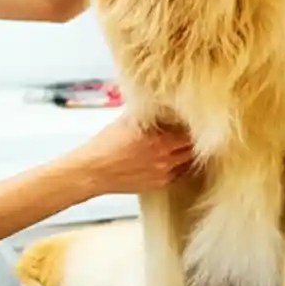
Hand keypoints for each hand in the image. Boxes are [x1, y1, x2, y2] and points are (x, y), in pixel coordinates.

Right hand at [66, 113, 195, 195]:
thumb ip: (146, 111)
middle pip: (191, 148)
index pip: (189, 132)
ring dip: (186, 152)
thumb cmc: (105, 145)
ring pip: (187, 162)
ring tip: (181, 144)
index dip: (191, 125)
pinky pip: (178, 174)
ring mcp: (162, 174)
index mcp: (159, 141)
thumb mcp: (126, 120)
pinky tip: (173, 158)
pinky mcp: (158, 185)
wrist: (92, 171)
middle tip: (188, 130)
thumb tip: (157, 100)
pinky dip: (179, 165)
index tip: (190, 119)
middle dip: (192, 139)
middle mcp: (164, 159)